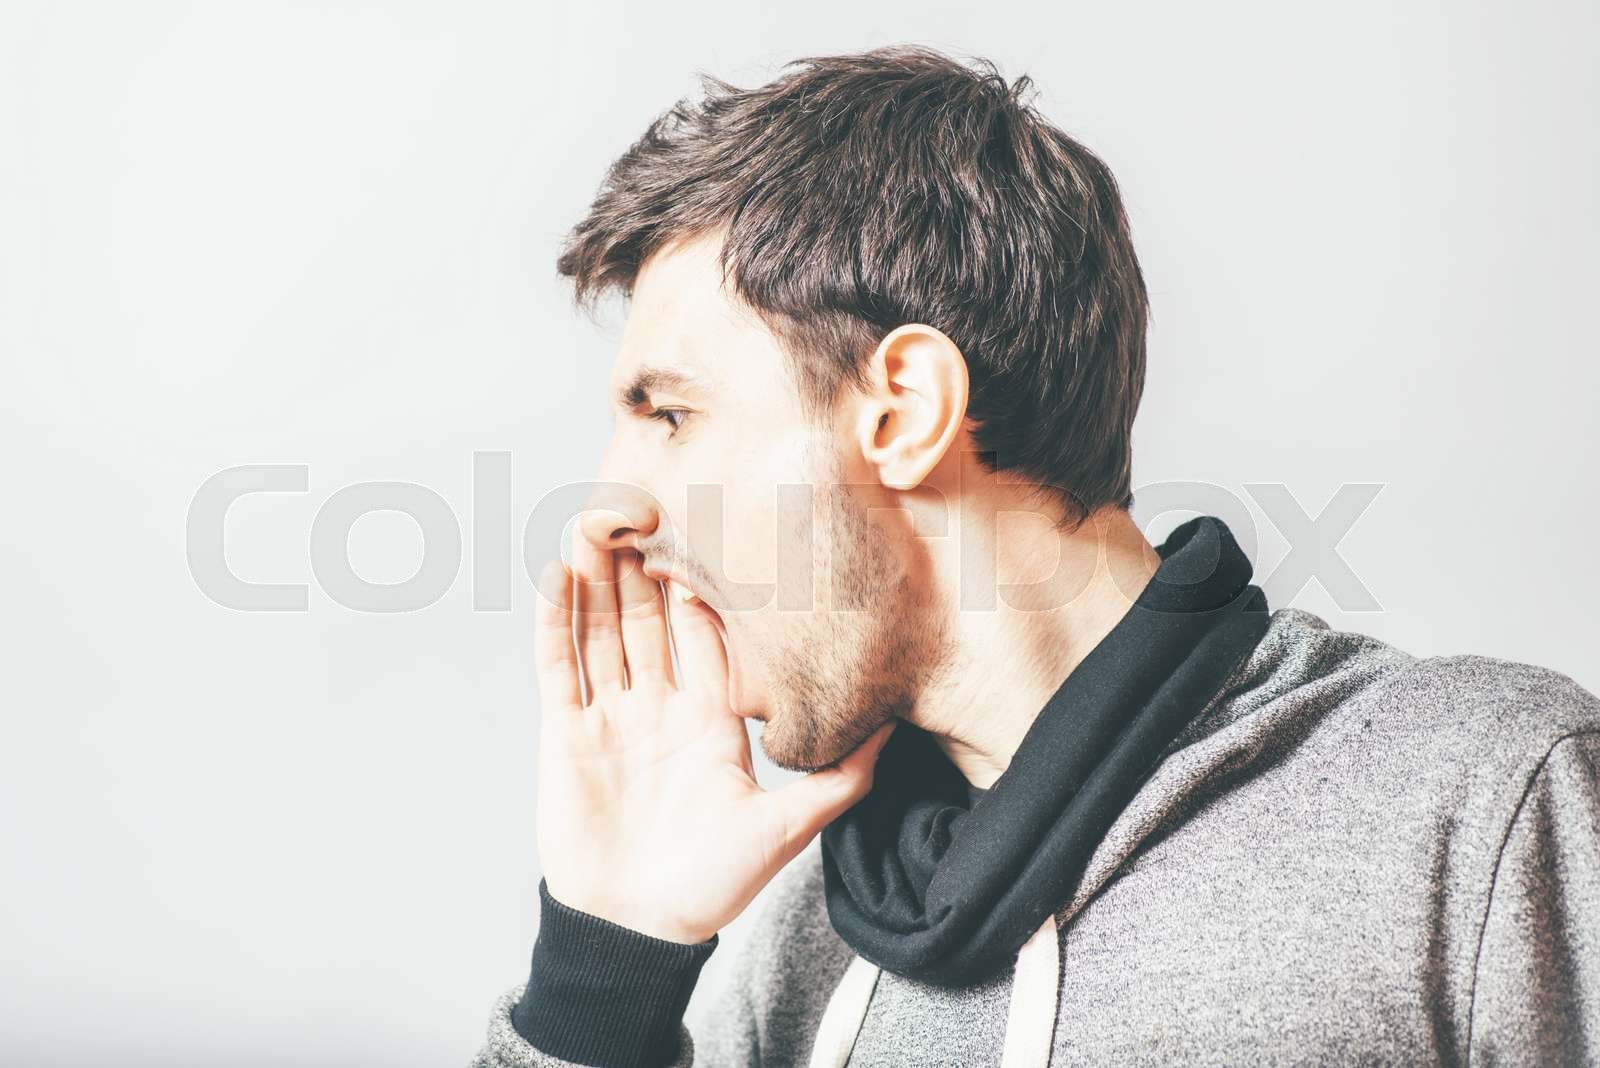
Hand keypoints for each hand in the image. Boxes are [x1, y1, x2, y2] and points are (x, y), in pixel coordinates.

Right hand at [531, 526, 896, 944]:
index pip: (706, 633)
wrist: (639, 929)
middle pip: (649, 618)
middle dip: (645, 563)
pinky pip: (559, 669)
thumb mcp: (788, 826)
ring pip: (602, 631)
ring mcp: (611, 717)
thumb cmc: (712, 883)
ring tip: (596, 520)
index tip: (712, 529)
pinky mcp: (566, 735)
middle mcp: (660, 707)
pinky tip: (557, 577)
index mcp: (710, 718)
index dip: (705, 583)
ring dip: (597, 577)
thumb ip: (840, 778)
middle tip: (646, 502)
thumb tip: (897, 730)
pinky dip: (556, 624)